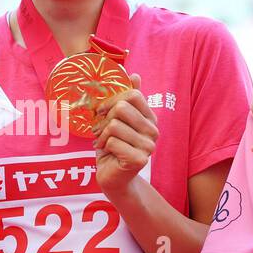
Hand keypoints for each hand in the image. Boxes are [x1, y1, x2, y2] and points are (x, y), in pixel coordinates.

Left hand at [93, 74, 157, 196]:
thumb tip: (134, 74)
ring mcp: (148, 146)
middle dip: (104, 119)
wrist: (113, 178)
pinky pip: (113, 141)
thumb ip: (127, 99)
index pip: (133, 95)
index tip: (102, 111)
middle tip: (99, 130)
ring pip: (115, 125)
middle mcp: (153, 131)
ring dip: (101, 134)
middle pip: (122, 107)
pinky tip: (105, 152)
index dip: (112, 99)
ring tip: (101, 142)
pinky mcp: (139, 160)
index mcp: (150, 118)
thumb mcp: (118, 120)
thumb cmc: (114, 147)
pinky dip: (103, 145)